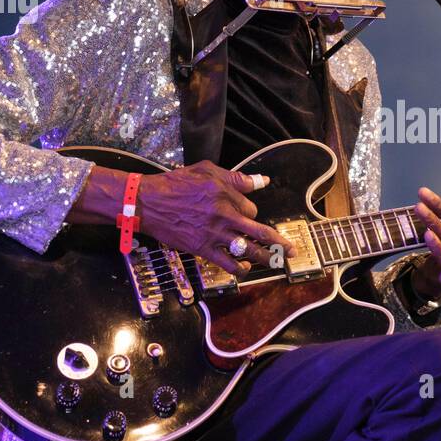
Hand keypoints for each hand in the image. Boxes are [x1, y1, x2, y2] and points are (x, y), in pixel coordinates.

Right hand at [138, 161, 295, 275]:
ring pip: (247, 249)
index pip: (251, 208)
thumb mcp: (207, 171)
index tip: (244, 214)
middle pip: (259, 231)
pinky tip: (245, 269)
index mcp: (226, 194)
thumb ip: (236, 178)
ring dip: (265, 258)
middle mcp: (224, 215)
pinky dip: (238, 268)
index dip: (250, 212)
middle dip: (279, 242)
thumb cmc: (176, 183)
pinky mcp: (202, 248)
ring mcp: (214, 234)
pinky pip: (226, 262)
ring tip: (277, 262)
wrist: (148, 202)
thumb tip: (262, 181)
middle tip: (292, 250)